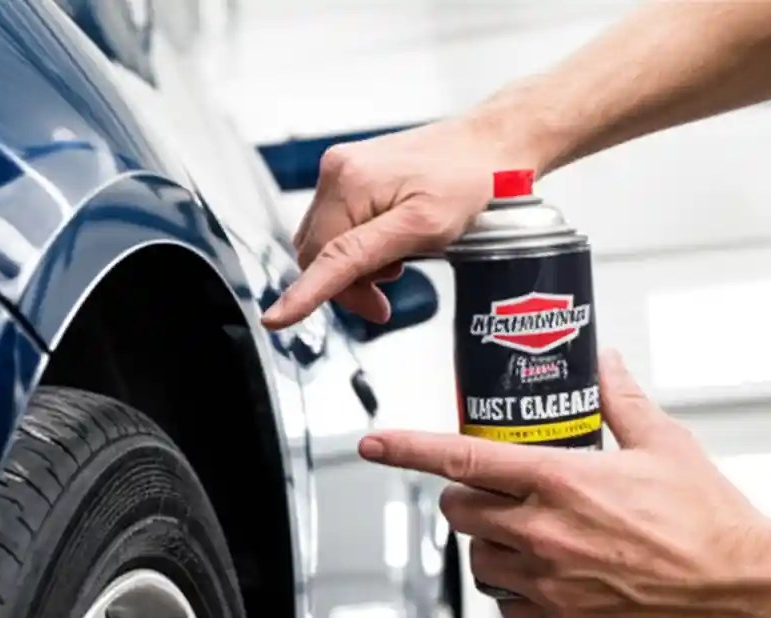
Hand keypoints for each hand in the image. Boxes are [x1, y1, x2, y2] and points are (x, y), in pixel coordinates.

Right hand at [261, 117, 530, 329]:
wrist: (494, 144)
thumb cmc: (472, 180)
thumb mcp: (422, 229)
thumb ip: (364, 258)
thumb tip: (317, 282)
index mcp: (348, 182)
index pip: (321, 255)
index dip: (302, 294)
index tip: (276, 321)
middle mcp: (336, 172)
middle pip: (317, 252)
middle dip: (348, 282)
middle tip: (385, 300)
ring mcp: (342, 171)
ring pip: (326, 242)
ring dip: (354, 265)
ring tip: (399, 262)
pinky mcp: (352, 175)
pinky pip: (337, 224)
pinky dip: (358, 246)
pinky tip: (391, 245)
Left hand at [358, 351, 770, 617]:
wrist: (746, 593)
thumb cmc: (711, 523)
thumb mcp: (665, 445)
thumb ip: (620, 400)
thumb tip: (604, 364)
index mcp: (560, 481)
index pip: (460, 459)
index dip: (407, 448)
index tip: (373, 442)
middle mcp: (542, 532)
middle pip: (458, 510)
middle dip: (469, 498)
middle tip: (501, 496)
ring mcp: (546, 582)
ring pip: (477, 559)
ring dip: (492, 545)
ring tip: (534, 537)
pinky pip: (507, 605)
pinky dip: (517, 589)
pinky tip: (552, 575)